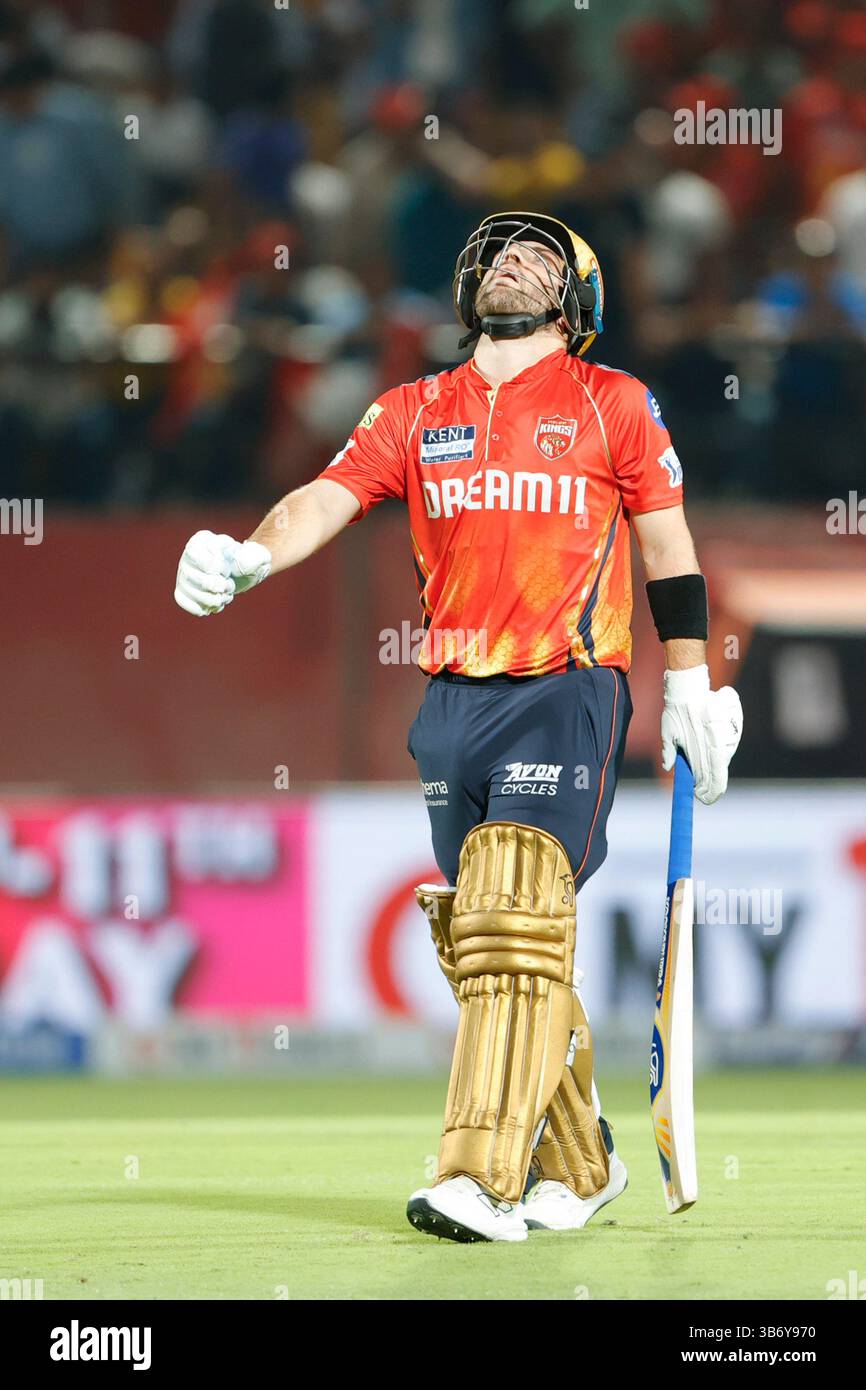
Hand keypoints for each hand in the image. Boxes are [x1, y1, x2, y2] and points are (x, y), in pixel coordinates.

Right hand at [174, 531, 271, 616]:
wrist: (241, 573)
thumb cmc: (247, 562)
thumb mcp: (256, 555)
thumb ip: (253, 556)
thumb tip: (240, 563)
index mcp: (201, 541)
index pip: (198, 556)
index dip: (215, 568)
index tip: (227, 570)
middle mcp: (187, 557)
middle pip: (193, 577)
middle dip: (216, 586)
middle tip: (229, 585)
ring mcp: (182, 574)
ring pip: (189, 591)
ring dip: (213, 599)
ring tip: (225, 594)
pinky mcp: (182, 591)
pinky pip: (184, 601)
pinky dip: (203, 607)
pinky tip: (215, 602)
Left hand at [661, 664, 742, 804]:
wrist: (690, 687)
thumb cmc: (676, 711)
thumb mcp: (668, 734)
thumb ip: (669, 752)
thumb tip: (668, 767)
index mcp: (703, 754)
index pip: (713, 784)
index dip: (709, 794)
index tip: (701, 797)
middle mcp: (719, 748)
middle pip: (719, 775)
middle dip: (709, 783)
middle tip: (699, 785)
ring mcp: (729, 738)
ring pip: (723, 759)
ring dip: (713, 762)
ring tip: (700, 750)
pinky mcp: (734, 728)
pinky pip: (727, 745)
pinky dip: (718, 747)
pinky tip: (708, 738)